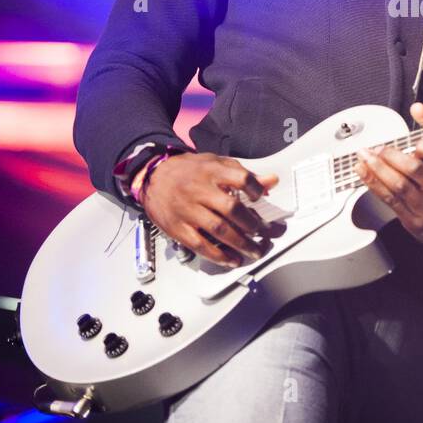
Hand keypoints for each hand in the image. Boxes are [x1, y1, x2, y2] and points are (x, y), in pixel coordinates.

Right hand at [141, 153, 284, 267]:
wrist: (152, 177)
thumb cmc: (188, 171)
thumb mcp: (215, 163)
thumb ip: (243, 173)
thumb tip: (270, 182)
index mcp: (212, 171)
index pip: (241, 178)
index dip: (255, 189)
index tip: (261, 198)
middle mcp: (200, 190)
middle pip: (232, 208)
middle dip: (253, 224)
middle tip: (266, 233)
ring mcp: (187, 209)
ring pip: (219, 229)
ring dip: (241, 244)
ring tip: (255, 251)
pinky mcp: (177, 227)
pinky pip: (200, 244)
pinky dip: (218, 255)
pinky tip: (231, 259)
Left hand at [355, 102, 422, 248]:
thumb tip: (417, 108)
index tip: (416, 144)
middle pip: (416, 170)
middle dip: (392, 156)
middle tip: (379, 148)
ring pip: (399, 186)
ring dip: (377, 168)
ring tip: (365, 155)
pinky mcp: (413, 221)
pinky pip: (389, 200)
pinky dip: (373, 183)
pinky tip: (364, 171)